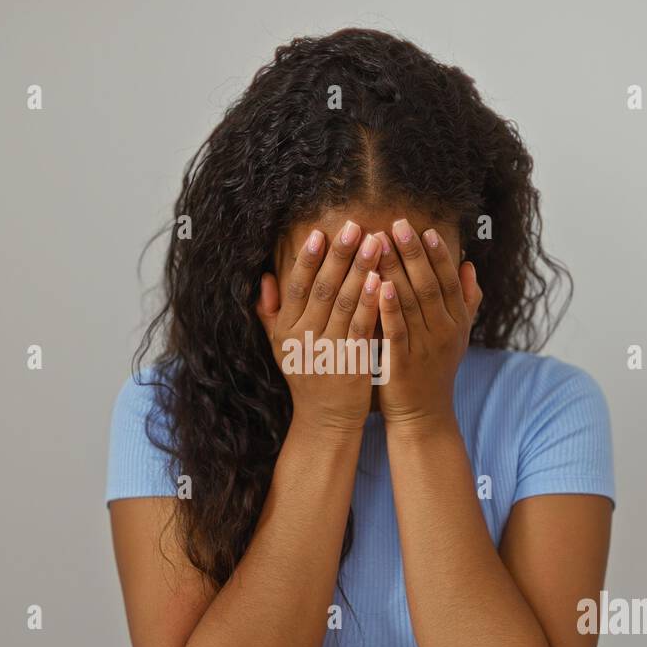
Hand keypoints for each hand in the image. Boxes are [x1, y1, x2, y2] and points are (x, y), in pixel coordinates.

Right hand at [257, 220, 383, 433]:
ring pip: (345, 303)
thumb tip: (263, 279)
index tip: (321, 233)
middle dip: (339, 255)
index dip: (308, 259)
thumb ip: (269, 313)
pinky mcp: (350, 362)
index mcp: (286, 330)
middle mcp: (303, 337)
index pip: (295, 287)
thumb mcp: (280, 347)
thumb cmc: (306, 379)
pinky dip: (371, 303)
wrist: (324, 421)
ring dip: (360, 270)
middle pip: (322, 288)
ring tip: (376, 243)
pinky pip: (362, 326)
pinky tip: (382, 281)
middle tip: (355, 226)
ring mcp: (327, 350)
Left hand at [375, 219, 480, 432]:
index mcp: (456, 322)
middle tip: (397, 224)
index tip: (423, 229)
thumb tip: (469, 265)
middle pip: (429, 285)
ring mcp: (425, 347)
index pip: (449, 281)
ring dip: (396, 270)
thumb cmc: (436, 370)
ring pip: (411, 303)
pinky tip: (379, 285)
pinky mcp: (403, 363)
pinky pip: (397, 330)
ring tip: (379, 244)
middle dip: (413, 253)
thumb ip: (466, 300)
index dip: (437, 254)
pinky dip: (389, 307)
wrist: (424, 416)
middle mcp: (444, 331)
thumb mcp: (458, 335)